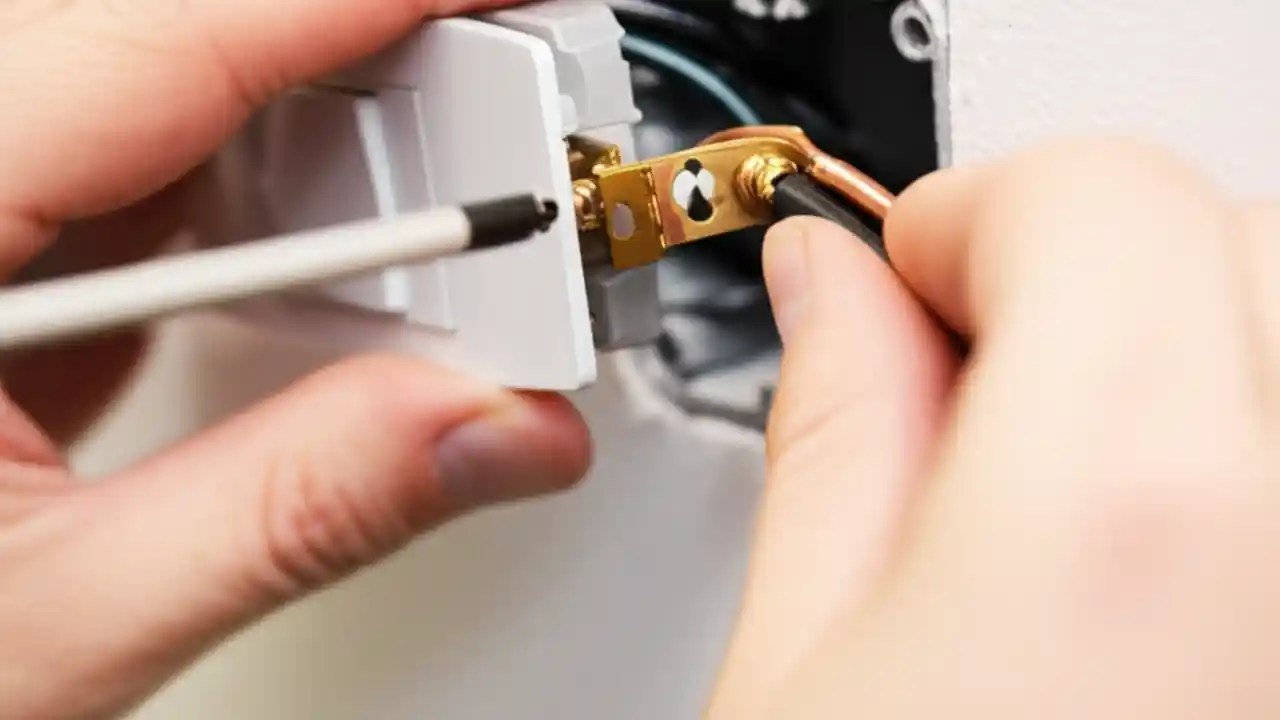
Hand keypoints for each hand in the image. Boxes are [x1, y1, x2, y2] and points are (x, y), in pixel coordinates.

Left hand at [0, 3, 590, 718]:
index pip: (160, 41)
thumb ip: (297, 511)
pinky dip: (234, 193)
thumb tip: (491, 427)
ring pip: (140, 93)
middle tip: (491, 126)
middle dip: (350, 65)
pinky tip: (299, 253)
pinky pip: (112, 164)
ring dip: (300, 138)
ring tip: (419, 216)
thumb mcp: (57, 627)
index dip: (355, 2)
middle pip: (154, 46)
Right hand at [711, 138, 1279, 717]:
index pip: (1101, 197)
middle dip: (1088, 257)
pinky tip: (1130, 558)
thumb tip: (832, 290)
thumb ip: (833, 440)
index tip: (904, 274)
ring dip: (1177, 347)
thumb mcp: (792, 671)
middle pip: (1237, 240)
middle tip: (964, 358)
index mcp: (1125, 527)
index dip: (970, 208)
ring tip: (1045, 466)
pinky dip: (1232, 457)